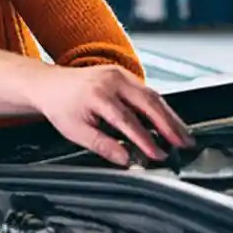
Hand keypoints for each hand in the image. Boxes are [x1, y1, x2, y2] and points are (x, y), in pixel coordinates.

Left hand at [29, 64, 194, 165]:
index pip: (127, 121)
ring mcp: (118, 74)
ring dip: (170, 116)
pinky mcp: (122, 73)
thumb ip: (102, 146)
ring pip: (152, 95)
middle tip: (184, 143)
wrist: (48, 84)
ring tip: (183, 135)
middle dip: (169, 125)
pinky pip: (146, 90)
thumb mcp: (75, 131)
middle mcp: (110, 80)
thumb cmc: (60, 107)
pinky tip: (170, 121)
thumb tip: (126, 159)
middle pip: (147, 103)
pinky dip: (160, 106)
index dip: (145, 140)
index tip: (158, 154)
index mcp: (97, 95)